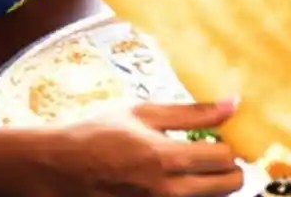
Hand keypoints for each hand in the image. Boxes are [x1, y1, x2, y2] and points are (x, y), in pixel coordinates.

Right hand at [31, 99, 242, 196]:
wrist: (56, 169)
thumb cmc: (97, 135)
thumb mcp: (143, 113)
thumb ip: (191, 112)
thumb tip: (233, 103)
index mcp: (167, 159)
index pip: (226, 159)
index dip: (228, 146)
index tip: (216, 140)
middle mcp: (167, 191)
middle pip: (229, 186)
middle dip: (228, 169)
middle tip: (211, 158)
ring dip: (209, 185)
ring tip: (189, 170)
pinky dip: (188, 195)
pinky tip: (172, 182)